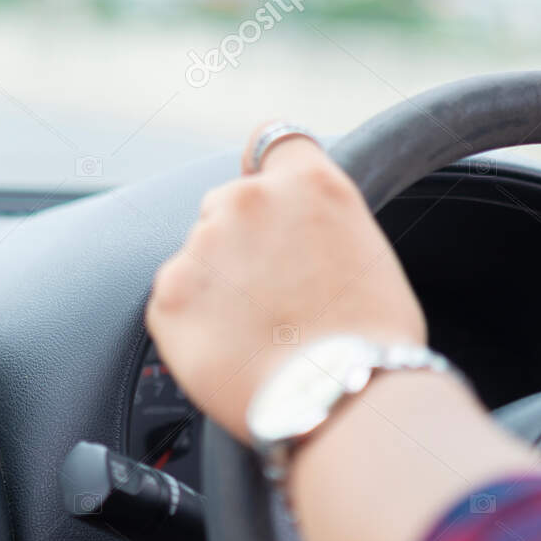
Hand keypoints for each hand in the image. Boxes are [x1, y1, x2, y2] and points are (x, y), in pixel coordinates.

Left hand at [145, 121, 426, 441]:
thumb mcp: (368, 252)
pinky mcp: (169, 295)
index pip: (272, 139)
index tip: (266, 192)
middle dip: (242, 244)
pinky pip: (175, 302)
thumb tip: (299, 239)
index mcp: (307, 183)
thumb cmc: (371, 343)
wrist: (341, 401)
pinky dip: (194, 326)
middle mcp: (247, 199)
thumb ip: (320, 224)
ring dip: (217, 286)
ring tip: (258, 335)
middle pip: (227, 205)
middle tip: (273, 296)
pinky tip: (232, 353)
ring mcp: (202, 245)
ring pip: (200, 258)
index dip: (267, 170)